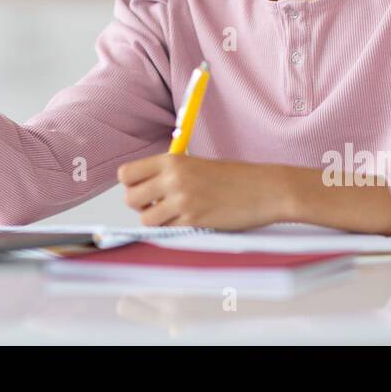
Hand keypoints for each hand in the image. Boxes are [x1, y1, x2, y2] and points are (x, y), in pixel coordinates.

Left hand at [117, 154, 296, 229]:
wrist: (264, 189)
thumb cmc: (234, 177)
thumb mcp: (196, 164)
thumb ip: (169, 173)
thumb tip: (142, 189)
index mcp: (172, 160)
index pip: (126, 173)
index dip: (130, 184)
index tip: (143, 189)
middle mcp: (173, 179)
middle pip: (130, 198)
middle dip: (140, 205)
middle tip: (157, 205)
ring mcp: (183, 201)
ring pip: (146, 219)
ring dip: (156, 221)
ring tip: (174, 214)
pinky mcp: (194, 221)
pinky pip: (167, 231)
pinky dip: (174, 229)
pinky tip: (191, 220)